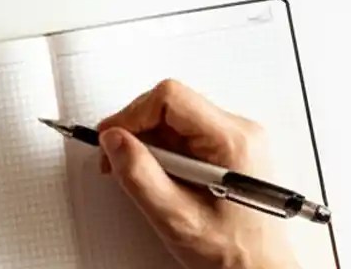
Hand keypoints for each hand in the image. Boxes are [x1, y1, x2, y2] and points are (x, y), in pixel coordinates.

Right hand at [98, 80, 299, 268]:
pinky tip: (160, 177)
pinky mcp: (226, 148)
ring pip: (172, 118)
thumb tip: (114, 140)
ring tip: (141, 176)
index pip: (171, 98)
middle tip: (116, 159)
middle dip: (135, 129)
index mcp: (233, 141)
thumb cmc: (234, 253)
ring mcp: (234, 139)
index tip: (112, 137)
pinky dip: (161, 151)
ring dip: (147, 142)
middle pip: (169, 105)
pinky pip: (182, 133)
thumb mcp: (176, 218)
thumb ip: (140, 176)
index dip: (132, 114)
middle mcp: (239, 132)